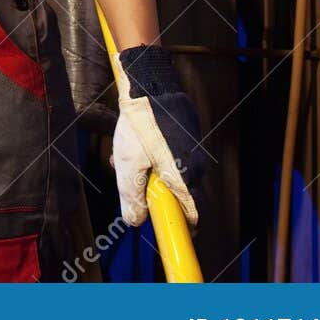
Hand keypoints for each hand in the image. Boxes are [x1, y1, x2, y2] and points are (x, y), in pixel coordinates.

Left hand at [111, 43, 206, 228]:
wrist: (149, 84)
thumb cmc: (140, 125)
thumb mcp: (127, 165)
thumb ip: (131, 197)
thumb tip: (135, 222)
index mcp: (185, 178)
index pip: (195, 214)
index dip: (185, 227)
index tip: (176, 235)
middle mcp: (196, 165)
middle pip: (180, 193)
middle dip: (154, 193)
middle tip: (132, 186)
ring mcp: (194, 148)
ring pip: (173, 172)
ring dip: (149, 172)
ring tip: (122, 160)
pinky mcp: (189, 134)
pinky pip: (174, 155)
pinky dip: (154, 156)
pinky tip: (134, 145)